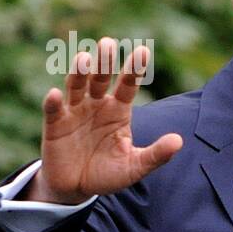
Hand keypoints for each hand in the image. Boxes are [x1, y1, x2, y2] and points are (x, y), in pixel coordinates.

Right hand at [21, 38, 182, 203]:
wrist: (78, 188)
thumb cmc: (109, 173)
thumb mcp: (135, 166)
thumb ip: (156, 154)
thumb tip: (179, 141)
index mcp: (118, 110)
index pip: (127, 85)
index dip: (134, 70)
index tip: (142, 51)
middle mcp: (96, 105)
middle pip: (100, 78)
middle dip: (104, 61)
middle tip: (107, 43)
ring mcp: (74, 112)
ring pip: (76, 87)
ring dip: (79, 73)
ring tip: (84, 59)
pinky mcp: (54, 125)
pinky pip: (54, 110)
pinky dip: (54, 102)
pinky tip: (56, 94)